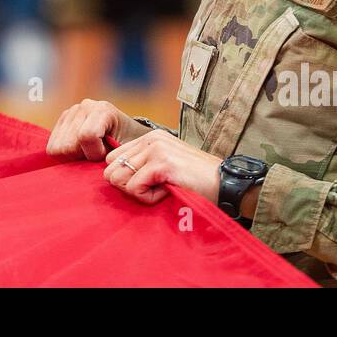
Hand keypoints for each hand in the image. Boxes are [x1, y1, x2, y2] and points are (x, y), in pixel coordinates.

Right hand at [46, 99, 145, 160]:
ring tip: (87, 151)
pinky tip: (79, 149)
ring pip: (57, 147)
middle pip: (68, 145)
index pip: (86, 136)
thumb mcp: (125, 151)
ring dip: (72, 156)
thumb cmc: (127, 144)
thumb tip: (97, 167)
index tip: (104, 155)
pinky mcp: (62, 119)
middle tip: (95, 154)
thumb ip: (112, 157)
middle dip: (82, 156)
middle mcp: (84, 106)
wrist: (125, 132)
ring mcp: (71, 112)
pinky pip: (52, 146)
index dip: (94, 154)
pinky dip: (64, 153)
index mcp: (103, 110)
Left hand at [102, 130, 223, 207]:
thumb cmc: (196, 180)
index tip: (148, 184)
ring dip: (139, 192)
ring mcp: (156, 150)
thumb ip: (143, 165)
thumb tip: (113, 177)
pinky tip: (166, 192)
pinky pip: (134, 188)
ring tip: (161, 190)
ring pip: (120, 178)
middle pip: (111, 169)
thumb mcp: (166, 165)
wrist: (226, 183)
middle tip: (153, 189)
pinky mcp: (161, 164)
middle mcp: (151, 139)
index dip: (125, 178)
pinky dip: (148, 198)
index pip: (112, 158)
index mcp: (150, 138)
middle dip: (128, 186)